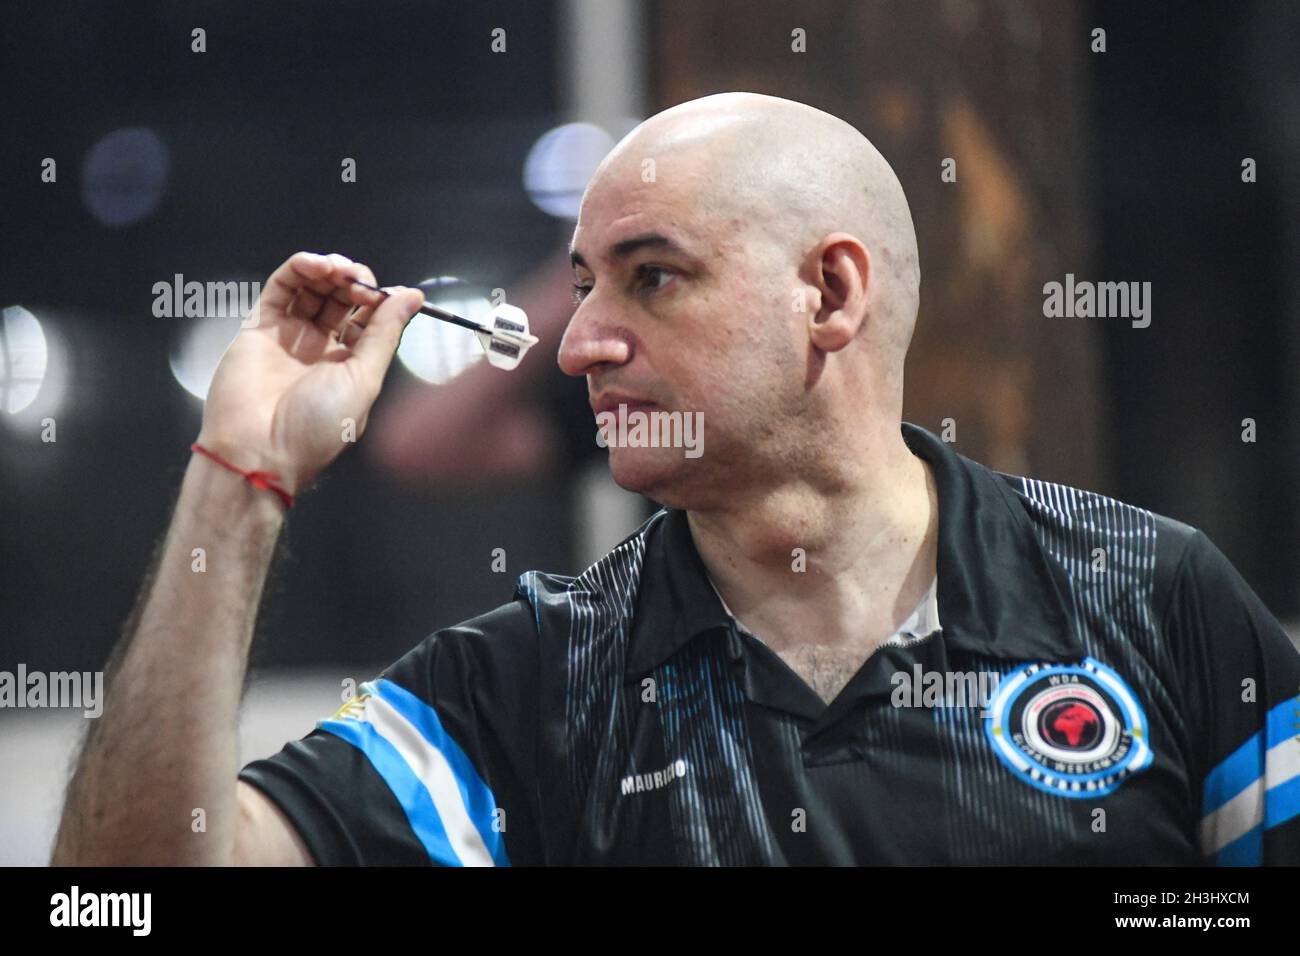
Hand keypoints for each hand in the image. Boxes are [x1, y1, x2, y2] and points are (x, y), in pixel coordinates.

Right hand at [195, 251, 424, 495]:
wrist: (257, 449)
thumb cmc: (316, 426)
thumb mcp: (364, 379)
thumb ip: (385, 333)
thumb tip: (412, 296)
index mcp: (352, 366)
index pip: (370, 319)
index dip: (380, 301)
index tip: (389, 292)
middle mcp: (322, 349)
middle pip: (342, 299)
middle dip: (356, 282)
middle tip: (359, 282)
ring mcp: (291, 336)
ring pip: (314, 288)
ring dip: (330, 270)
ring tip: (337, 270)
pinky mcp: (260, 326)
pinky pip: (281, 288)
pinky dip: (298, 268)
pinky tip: (315, 265)